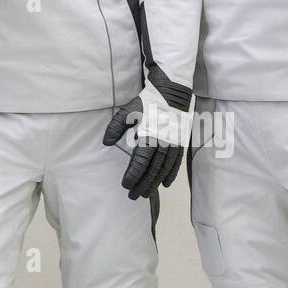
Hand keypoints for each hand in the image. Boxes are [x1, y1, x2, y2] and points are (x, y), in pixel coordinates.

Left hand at [103, 74, 193, 199]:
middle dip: (143, 184)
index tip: (125, 185)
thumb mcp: (127, 110)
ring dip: (155, 183)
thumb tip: (106, 143)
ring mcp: (174, 144)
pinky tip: (165, 184)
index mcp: (150, 135)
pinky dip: (170, 175)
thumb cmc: (147, 102)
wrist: (172, 92)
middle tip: (133, 196)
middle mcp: (164, 143)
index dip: (133, 175)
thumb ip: (115, 127)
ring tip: (145, 193)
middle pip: (153, 170)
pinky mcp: (181, 143)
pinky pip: (176, 163)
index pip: (141, 162)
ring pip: (164, 169)